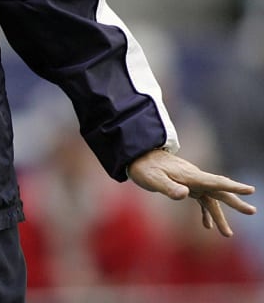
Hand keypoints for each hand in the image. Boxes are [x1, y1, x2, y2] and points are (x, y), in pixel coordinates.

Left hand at [127, 149, 255, 235]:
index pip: (216, 181)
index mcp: (190, 176)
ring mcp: (192, 182)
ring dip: (219, 216)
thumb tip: (186, 194)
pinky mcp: (186, 186)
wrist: (138, 156)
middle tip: (252, 211)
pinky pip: (201, 200)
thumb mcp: (153, 179)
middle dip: (235, 202)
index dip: (233, 186)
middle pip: (219, 191)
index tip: (250, 190)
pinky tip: (207, 226)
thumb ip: (169, 187)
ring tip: (228, 234)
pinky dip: (205, 212)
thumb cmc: (145, 167)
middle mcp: (195, 179)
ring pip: (211, 199)